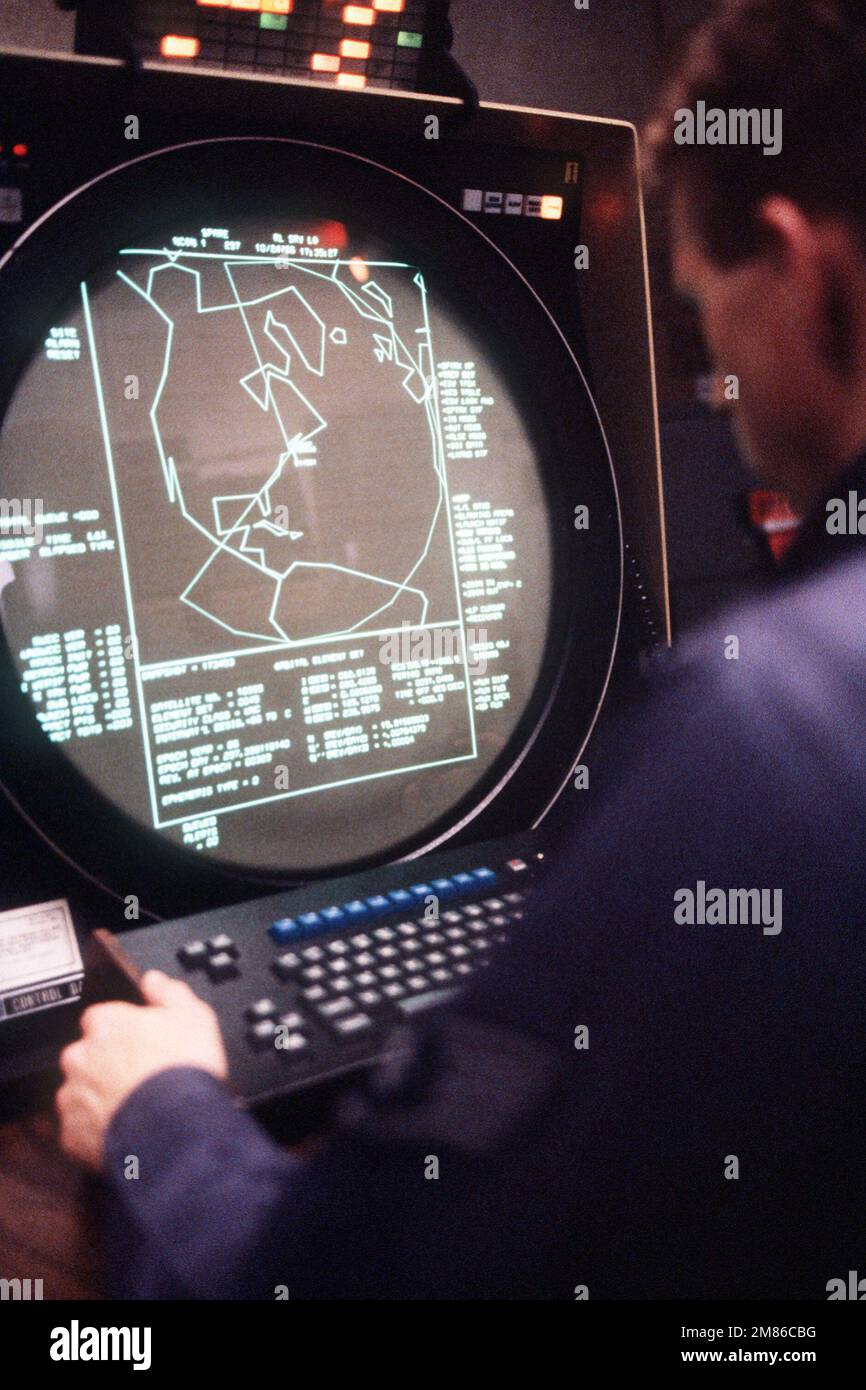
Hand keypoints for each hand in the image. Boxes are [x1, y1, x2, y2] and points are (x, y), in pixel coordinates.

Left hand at [56, 970, 228, 1170]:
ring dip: (102, 1097)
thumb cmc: (182, 1070)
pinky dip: (98, 1130)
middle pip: (89, 1055)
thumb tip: (154, 979)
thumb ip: (169, 992)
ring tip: (136, 1107)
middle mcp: (80, 1056)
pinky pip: (82, 1128)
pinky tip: (125, 1129)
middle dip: (109, 1064)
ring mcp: (73, 1095)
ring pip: (83, 1092)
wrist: (173, 1127)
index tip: (142, 1043)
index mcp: (106, 1022)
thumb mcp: (193, 1015)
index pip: (104, 1018)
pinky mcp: (73, 1133)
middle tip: (142, 1077)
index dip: (125, 1031)